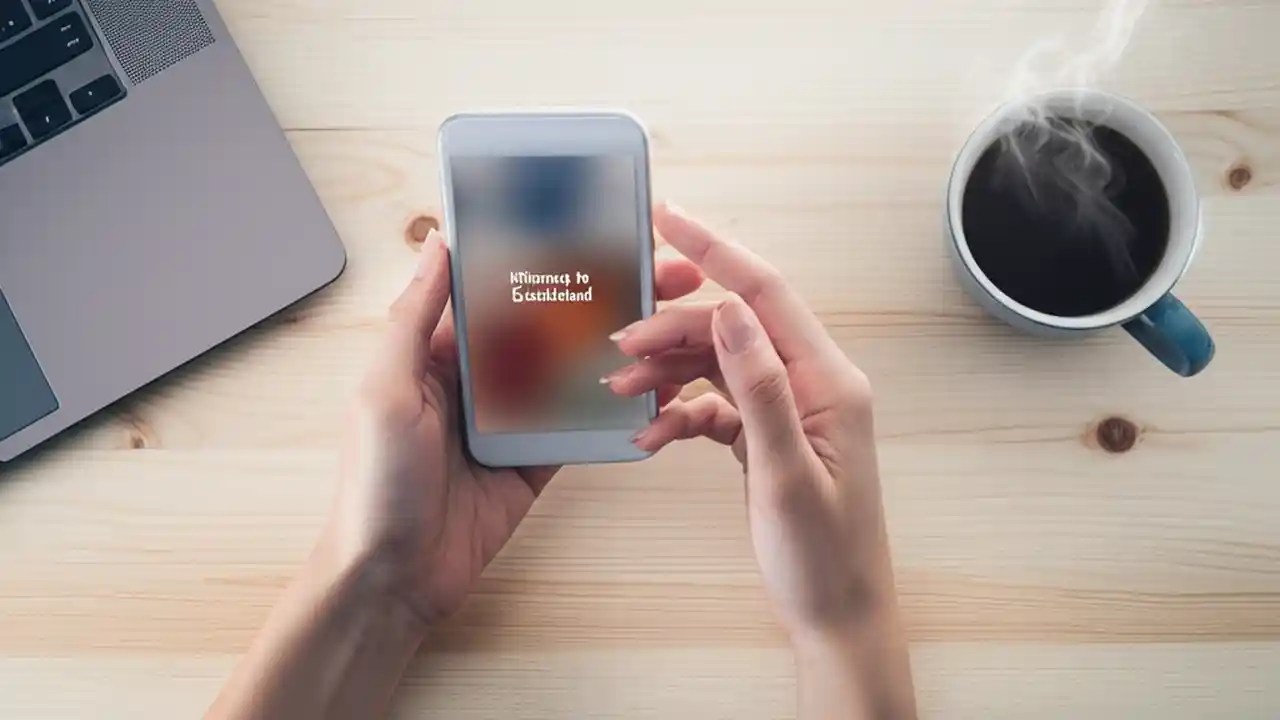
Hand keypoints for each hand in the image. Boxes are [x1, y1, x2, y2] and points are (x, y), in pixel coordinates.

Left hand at [323, 231, 704, 625]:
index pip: (504, 289)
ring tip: (675, 327)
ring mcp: (511, 421)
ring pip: (574, 372)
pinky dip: (617, 410)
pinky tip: (656, 389)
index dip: (552, 259)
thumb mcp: (386, 388)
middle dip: (606, 297)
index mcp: (440, 351)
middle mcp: (479, 379)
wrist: (393, 579)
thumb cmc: (375, 483)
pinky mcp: (535, 462)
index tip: (603, 230)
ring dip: (620, 350)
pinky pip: (581, 427)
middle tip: (668, 277)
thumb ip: (415, 316)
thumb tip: (440, 242)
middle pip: (552, 325)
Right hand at [607, 205, 914, 716]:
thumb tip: (730, 311)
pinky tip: (648, 434)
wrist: (836, 617)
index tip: (666, 217)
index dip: (715, 250)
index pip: (765, 293)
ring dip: (667, 371)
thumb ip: (761, 389)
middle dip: (671, 329)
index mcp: (828, 382)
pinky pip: (714, 404)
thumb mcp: (786, 474)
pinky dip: (679, 412)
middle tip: (616, 344)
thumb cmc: (822, 558)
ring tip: (620, 390)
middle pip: (731, 327)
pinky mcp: (767, 435)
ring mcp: (788, 410)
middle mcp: (811, 384)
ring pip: (717, 364)